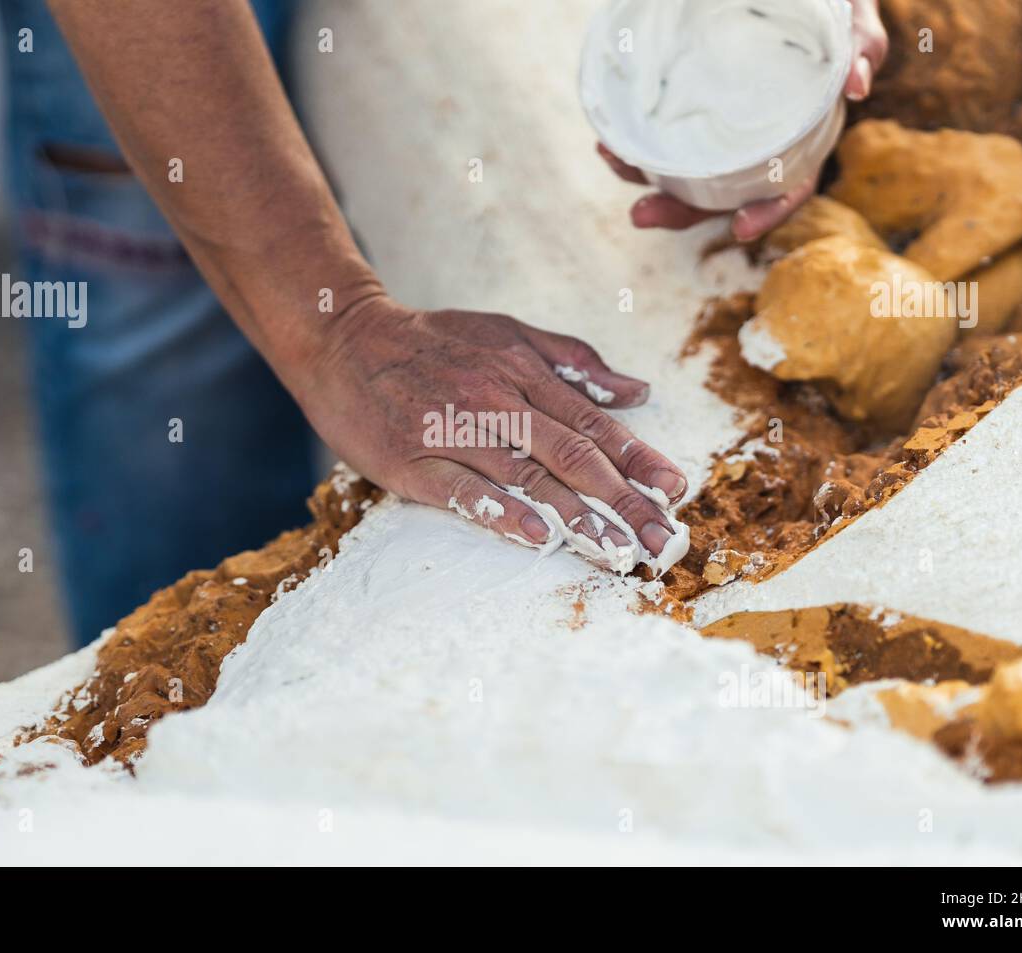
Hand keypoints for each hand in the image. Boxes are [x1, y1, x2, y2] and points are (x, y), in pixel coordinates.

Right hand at [303, 297, 688, 563]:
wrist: (344, 339)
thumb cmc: (432, 342)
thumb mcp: (506, 332)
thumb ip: (572, 361)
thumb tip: (636, 390)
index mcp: (523, 371)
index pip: (593, 422)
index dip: (638, 458)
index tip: (676, 489)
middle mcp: (497, 399)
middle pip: (573, 456)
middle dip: (624, 501)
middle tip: (660, 539)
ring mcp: (455, 431)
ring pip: (528, 477)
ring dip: (579, 518)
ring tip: (618, 551)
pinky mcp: (416, 460)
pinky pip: (466, 491)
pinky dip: (505, 514)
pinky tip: (539, 538)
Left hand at [599, 0, 888, 241]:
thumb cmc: (832, 11)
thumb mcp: (853, 22)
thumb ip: (861, 47)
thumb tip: (857, 85)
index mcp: (803, 136)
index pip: (791, 188)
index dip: (768, 212)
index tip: (739, 229)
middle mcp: (761, 144)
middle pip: (723, 194)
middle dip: (679, 210)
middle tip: (640, 213)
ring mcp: (725, 130)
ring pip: (687, 169)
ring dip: (646, 176)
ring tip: (612, 158)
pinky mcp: (695, 106)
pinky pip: (666, 133)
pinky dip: (637, 139)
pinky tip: (609, 134)